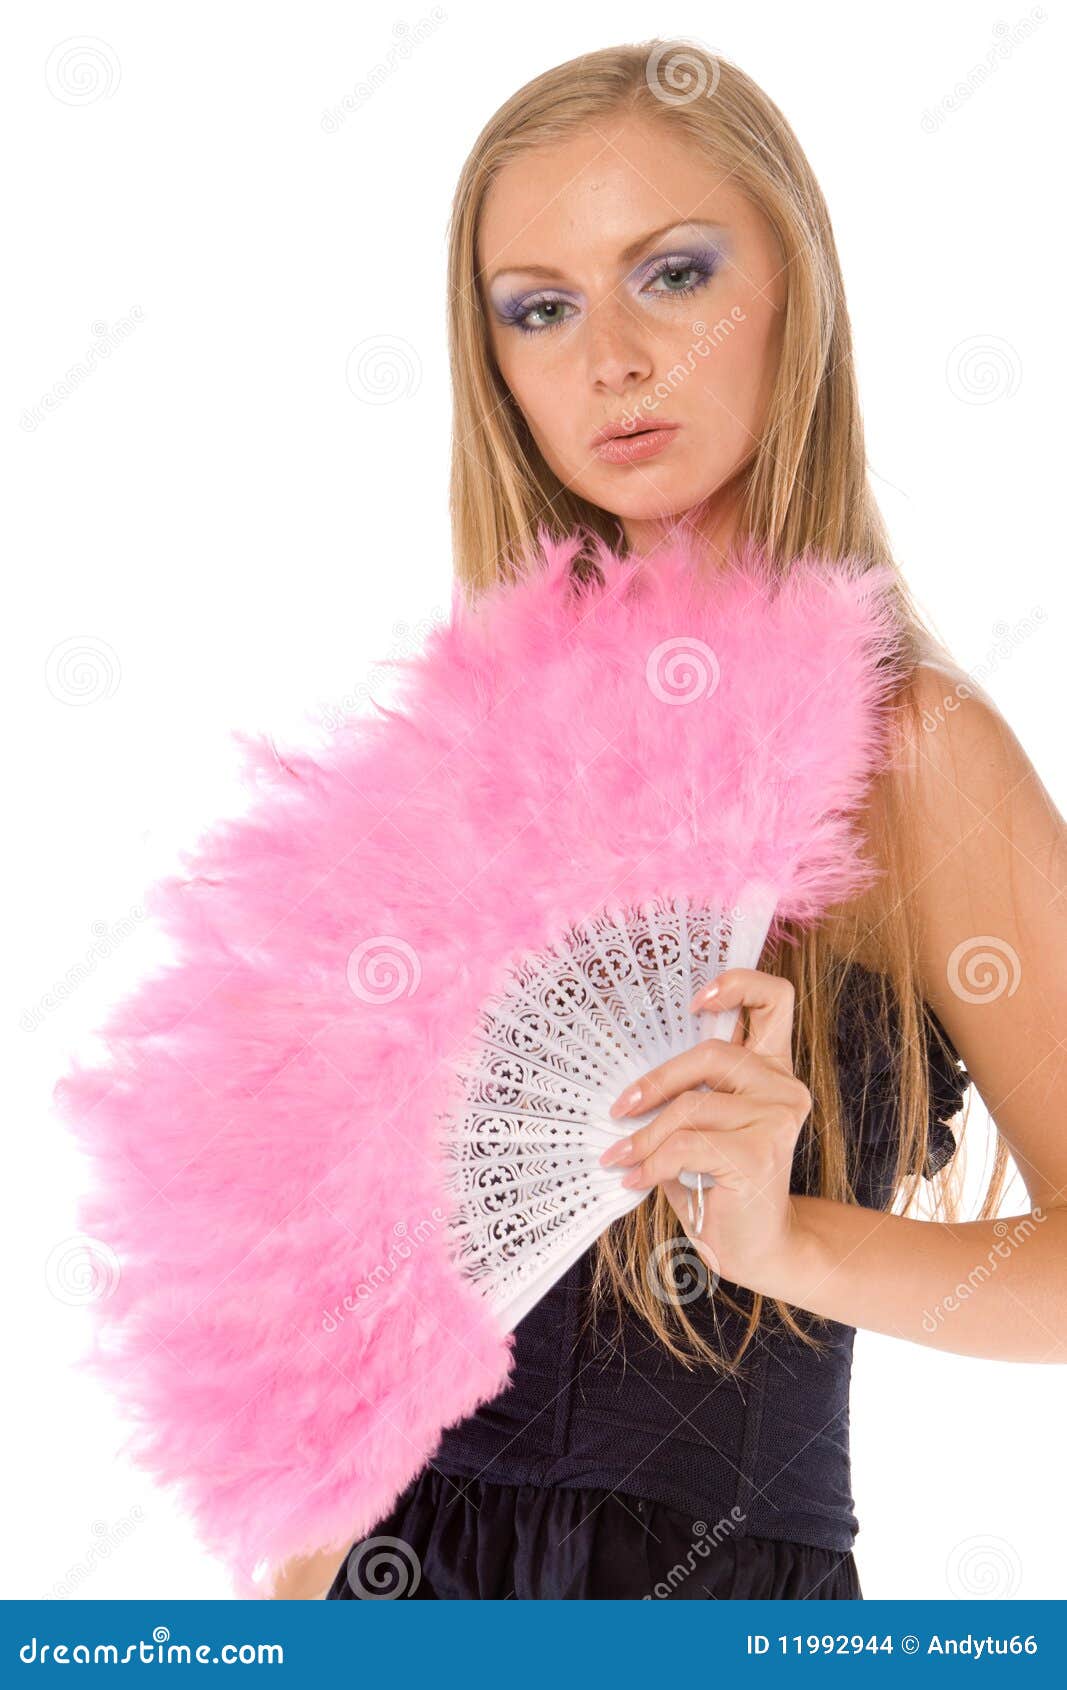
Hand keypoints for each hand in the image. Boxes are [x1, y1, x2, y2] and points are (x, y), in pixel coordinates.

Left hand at [598, 967, 811, 1292]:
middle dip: (655, 1082)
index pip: (774, 999)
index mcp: (771, 1068)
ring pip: (691, 1106)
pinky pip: (688, 1145)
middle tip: (620, 1108)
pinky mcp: (761, 1152)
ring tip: (621, 1157)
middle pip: (711, 1054)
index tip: (695, 1002)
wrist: (758, 1248)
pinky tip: (637, 1180)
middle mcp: (783, 1086)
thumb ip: (689, 1092)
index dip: (736, 984)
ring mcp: (778, 1118)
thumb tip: (626, 1082)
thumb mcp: (704, 1127)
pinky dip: (653, 1163)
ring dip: (645, 1136)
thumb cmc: (721, 1183)